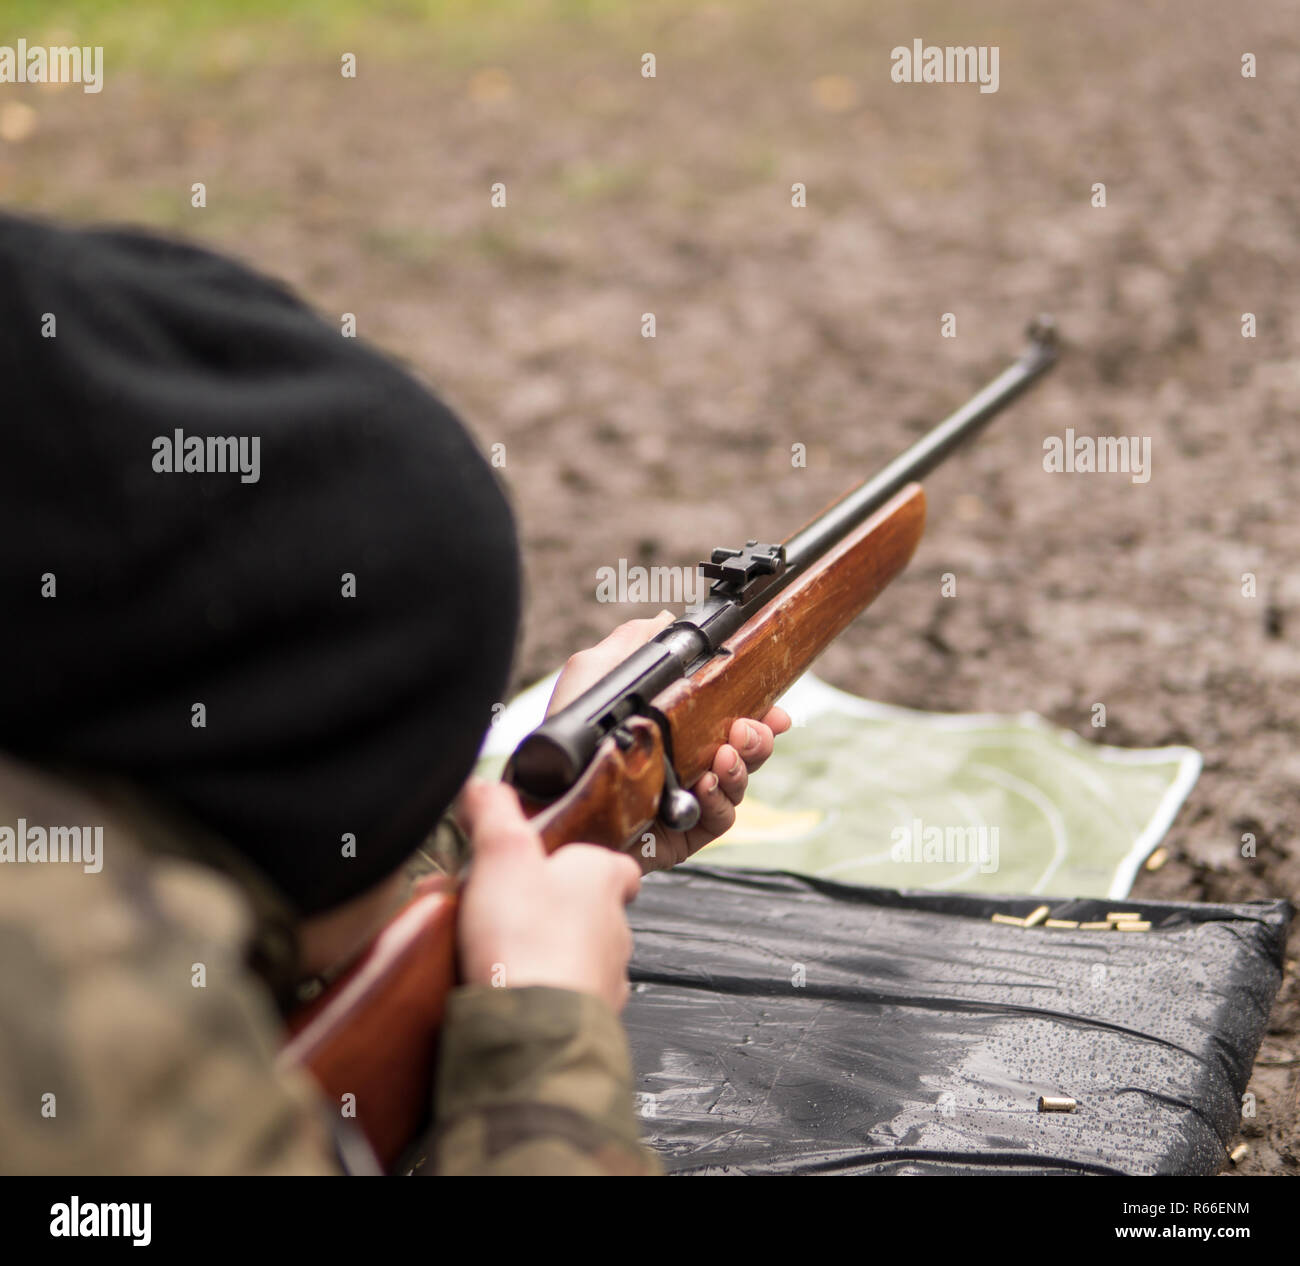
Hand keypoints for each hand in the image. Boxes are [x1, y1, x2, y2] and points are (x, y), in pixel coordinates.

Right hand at [455, 779, 641, 1011]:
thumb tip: (482, 786)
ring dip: (552, 953)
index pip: (615, 863)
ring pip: (583, 957)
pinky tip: (513, 993)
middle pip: (593, 910)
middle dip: (557, 909)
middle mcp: (614, 927)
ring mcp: (605, 976)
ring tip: (505, 953)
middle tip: (513, 908)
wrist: (535, 1027)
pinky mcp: (589, 1019)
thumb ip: (493, 812)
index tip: (561, 863)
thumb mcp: (502, 854)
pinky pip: (569, 1000)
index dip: (588, 862)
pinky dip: (546, 996)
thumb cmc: (528, 939)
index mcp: (602, 879)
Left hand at [549, 611, 791, 871]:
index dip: (760, 711)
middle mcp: (687, 763)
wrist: (546, 801)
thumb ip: (631, 644)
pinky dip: (721, 799)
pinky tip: (705, 783)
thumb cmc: (565, 740)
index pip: (733, 717)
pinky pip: (721, 819)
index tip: (774, 707)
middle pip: (747, 750)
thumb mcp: (594, 676)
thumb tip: (667, 619)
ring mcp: (686, 799)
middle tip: (748, 729)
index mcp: (677, 729)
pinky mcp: (682, 833)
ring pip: (740, 783)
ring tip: (725, 755)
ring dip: (743, 766)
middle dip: (758, 737)